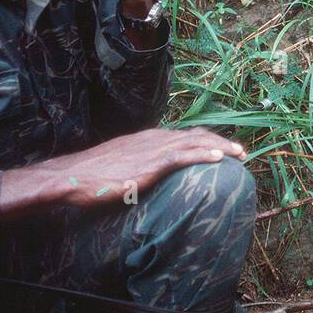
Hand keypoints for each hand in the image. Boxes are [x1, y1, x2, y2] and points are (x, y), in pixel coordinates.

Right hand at [1, 126, 246, 213]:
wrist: (70, 177)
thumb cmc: (92, 176)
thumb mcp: (122, 166)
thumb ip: (140, 166)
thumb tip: (151, 176)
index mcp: (148, 139)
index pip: (185, 135)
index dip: (208, 140)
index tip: (227, 149)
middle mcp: (153, 139)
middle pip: (196, 135)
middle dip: (222, 141)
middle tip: (242, 153)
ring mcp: (151, 150)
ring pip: (195, 142)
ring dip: (221, 146)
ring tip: (241, 153)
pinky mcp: (147, 165)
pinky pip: (181, 156)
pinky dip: (203, 154)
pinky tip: (220, 158)